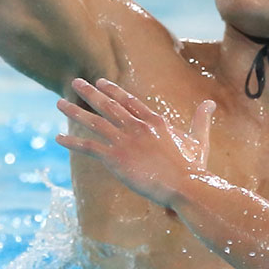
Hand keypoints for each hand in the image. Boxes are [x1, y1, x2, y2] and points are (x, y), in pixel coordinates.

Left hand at [56, 78, 213, 209]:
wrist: (185, 185)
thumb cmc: (193, 167)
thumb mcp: (198, 139)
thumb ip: (201, 120)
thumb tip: (210, 103)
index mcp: (155, 121)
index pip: (129, 101)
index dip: (113, 90)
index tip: (100, 82)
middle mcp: (137, 126)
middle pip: (108, 105)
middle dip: (89, 93)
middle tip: (76, 82)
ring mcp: (125, 140)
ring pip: (94, 121)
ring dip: (75, 111)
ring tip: (59, 103)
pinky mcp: (115, 157)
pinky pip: (88, 147)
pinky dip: (72, 141)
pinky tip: (58, 138)